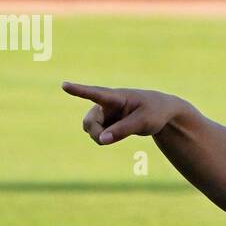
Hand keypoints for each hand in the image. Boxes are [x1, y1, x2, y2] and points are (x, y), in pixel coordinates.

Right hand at [62, 82, 185, 144]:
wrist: (161, 112)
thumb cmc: (154, 112)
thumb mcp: (143, 122)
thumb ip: (122, 130)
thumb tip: (101, 140)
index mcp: (116, 97)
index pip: (95, 93)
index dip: (79, 90)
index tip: (64, 85)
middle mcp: (106, 103)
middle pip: (90, 121)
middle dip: (96, 133)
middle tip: (108, 140)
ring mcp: (104, 112)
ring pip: (90, 128)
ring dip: (99, 136)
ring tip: (117, 135)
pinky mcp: (106, 121)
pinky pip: (96, 133)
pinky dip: (103, 138)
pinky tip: (115, 134)